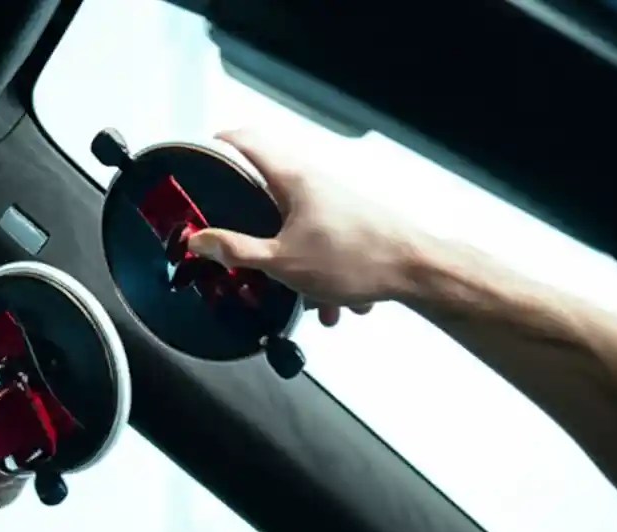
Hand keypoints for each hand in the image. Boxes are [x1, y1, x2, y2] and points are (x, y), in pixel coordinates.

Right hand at [187, 129, 426, 326]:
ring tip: (303, 298)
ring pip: (299, 229)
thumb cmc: (354, 258)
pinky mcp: (353, 224)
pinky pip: (324, 247)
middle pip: (270, 193)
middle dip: (255, 228)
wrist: (416, 271)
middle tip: (236, 243)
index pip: (250, 142)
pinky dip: (322, 274)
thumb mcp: (282, 262)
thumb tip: (199, 240)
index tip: (204, 151)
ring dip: (295, 265)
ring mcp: (337, 203)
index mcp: (294, 180)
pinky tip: (332, 304)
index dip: (223, 142)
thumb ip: (236, 251)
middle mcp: (316, 184)